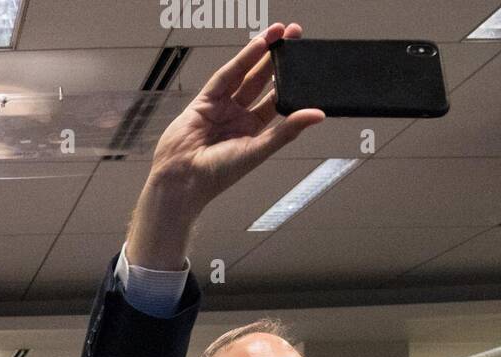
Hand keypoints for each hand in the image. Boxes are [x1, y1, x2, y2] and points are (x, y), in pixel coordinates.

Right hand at [128, 23, 321, 267]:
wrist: (182, 180)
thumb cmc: (216, 175)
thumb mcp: (259, 149)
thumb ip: (287, 130)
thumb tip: (317, 115)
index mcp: (251, 132)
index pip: (274, 100)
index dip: (289, 80)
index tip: (304, 61)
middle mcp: (236, 117)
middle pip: (261, 82)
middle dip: (277, 59)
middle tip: (294, 36)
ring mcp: (220, 107)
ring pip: (244, 74)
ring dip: (261, 53)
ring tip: (279, 33)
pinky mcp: (204, 101)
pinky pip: (226, 76)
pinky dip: (242, 60)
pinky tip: (258, 45)